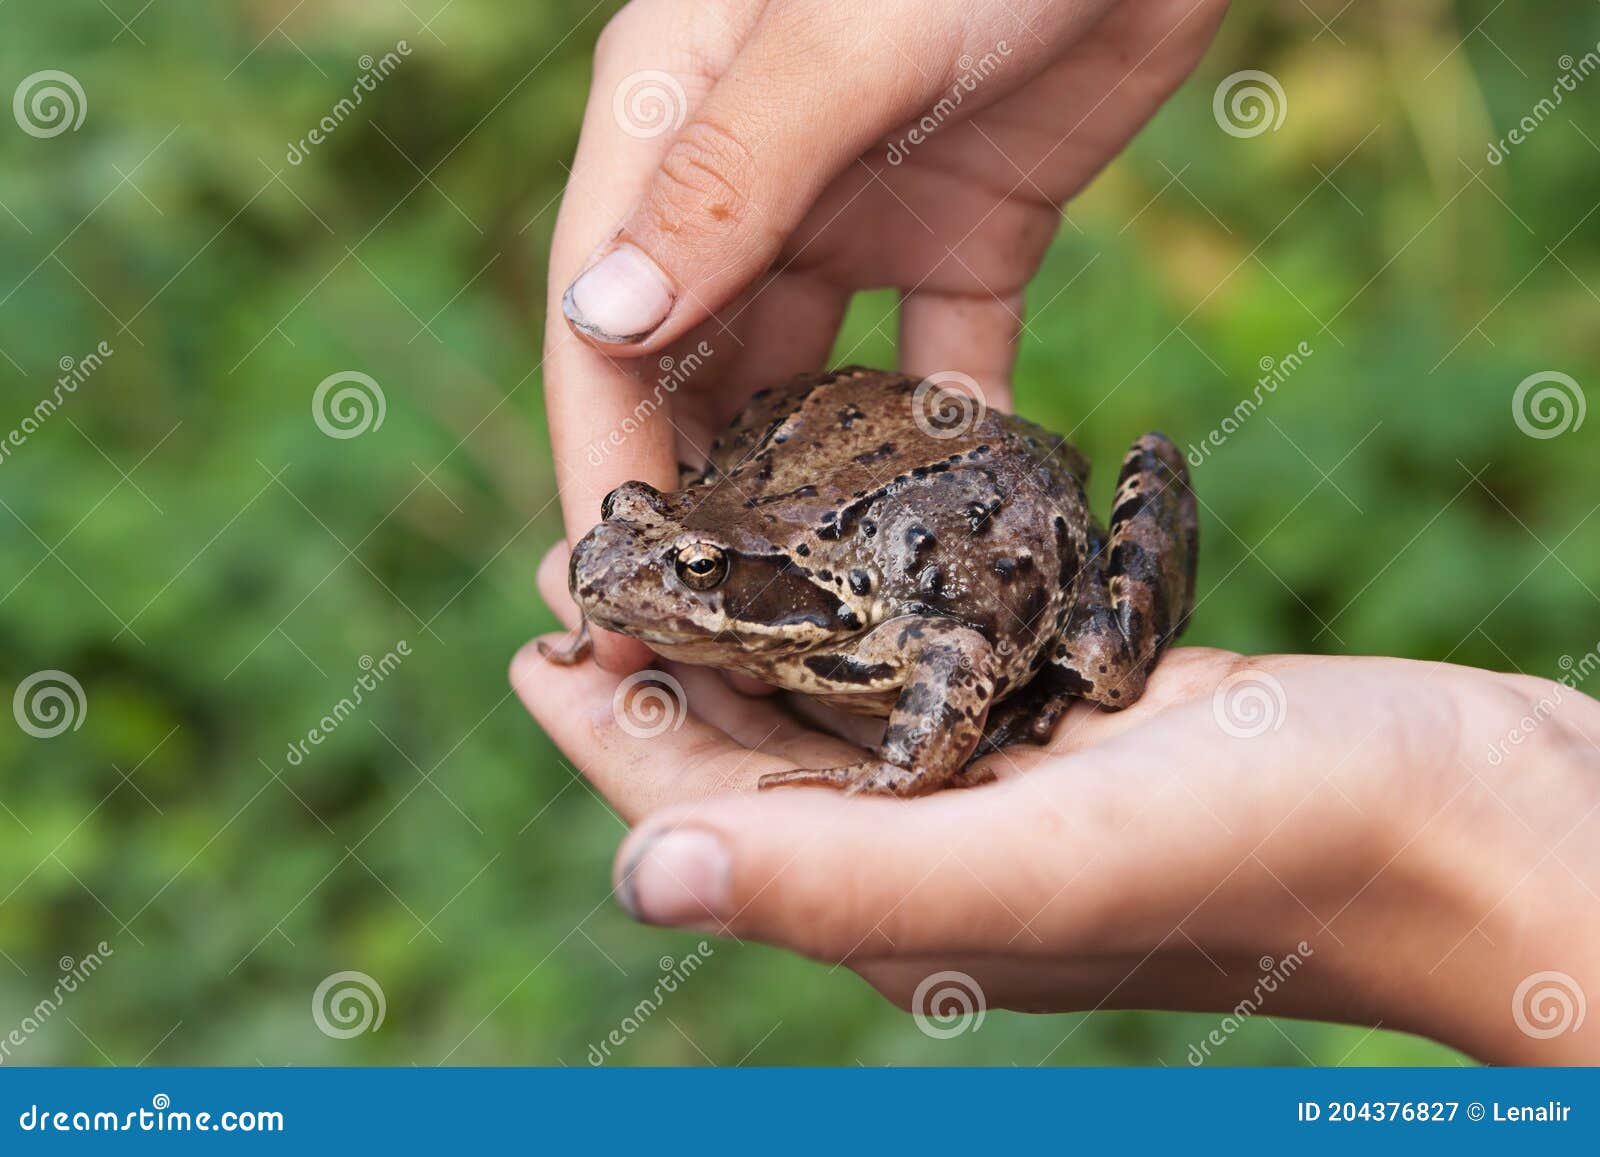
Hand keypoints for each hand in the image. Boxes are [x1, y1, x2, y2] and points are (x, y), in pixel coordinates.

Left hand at [514, 553, 1599, 1063]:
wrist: (1455, 815)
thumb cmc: (1269, 852)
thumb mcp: (1039, 860)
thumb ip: (838, 879)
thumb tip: (637, 874)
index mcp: (893, 902)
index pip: (701, 813)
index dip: (608, 725)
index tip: (541, 626)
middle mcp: (927, 852)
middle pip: (752, 752)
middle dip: (667, 658)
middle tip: (596, 551)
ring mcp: (993, 786)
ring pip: (831, 700)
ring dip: (756, 618)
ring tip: (692, 527)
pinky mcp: (1059, 724)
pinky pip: (923, 663)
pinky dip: (864, 601)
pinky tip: (842, 534)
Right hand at [542, 0, 1230, 670]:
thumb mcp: (843, 39)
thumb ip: (727, 179)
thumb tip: (595, 326)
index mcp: (670, 125)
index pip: (600, 330)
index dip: (599, 471)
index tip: (610, 604)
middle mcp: (746, 183)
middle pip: (688, 375)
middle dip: (691, 509)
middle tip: (707, 647)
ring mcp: (856, 213)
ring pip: (802, 385)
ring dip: (802, 494)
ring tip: (814, 616)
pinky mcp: (966, 232)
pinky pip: (935, 363)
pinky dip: (934, 442)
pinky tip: (943, 531)